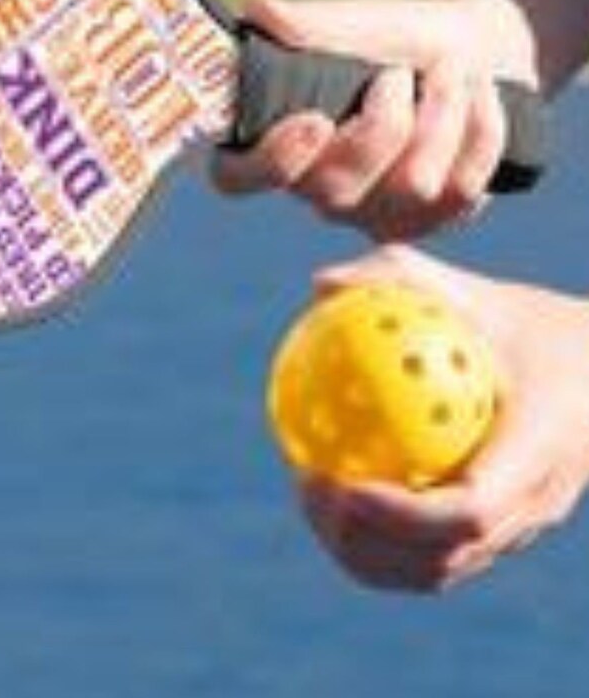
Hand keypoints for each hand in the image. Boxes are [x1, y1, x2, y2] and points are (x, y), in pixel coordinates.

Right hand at [212, 0, 539, 240]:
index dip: (271, 162)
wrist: (474, 49)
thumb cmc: (393, 35)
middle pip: (337, 188)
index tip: (315, 119)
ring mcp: (372, 213)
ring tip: (448, 74)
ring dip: (441, 112)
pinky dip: (479, 127)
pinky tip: (477, 98)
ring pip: (411, 185)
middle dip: (386, 120)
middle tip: (401, 72)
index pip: (238, 178)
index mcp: (274, 140)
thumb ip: (303, 23)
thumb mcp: (351, 23)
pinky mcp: (431, 221)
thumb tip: (257, 10)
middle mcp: (315, 190)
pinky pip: (461, 188)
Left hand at [295, 245, 588, 593]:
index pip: (473, 508)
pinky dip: (378, 540)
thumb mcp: (465, 288)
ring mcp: (518, 530)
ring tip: (309, 492)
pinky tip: (331, 490)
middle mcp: (533, 504)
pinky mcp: (498, 538)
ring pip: (434, 572)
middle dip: (365, 541)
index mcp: (539, 449)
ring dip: (363, 550)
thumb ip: (396, 278)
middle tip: (309, 487)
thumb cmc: (519, 322)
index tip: (343, 483)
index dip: (403, 514)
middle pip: (444, 560)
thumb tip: (319, 285)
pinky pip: (433, 556)